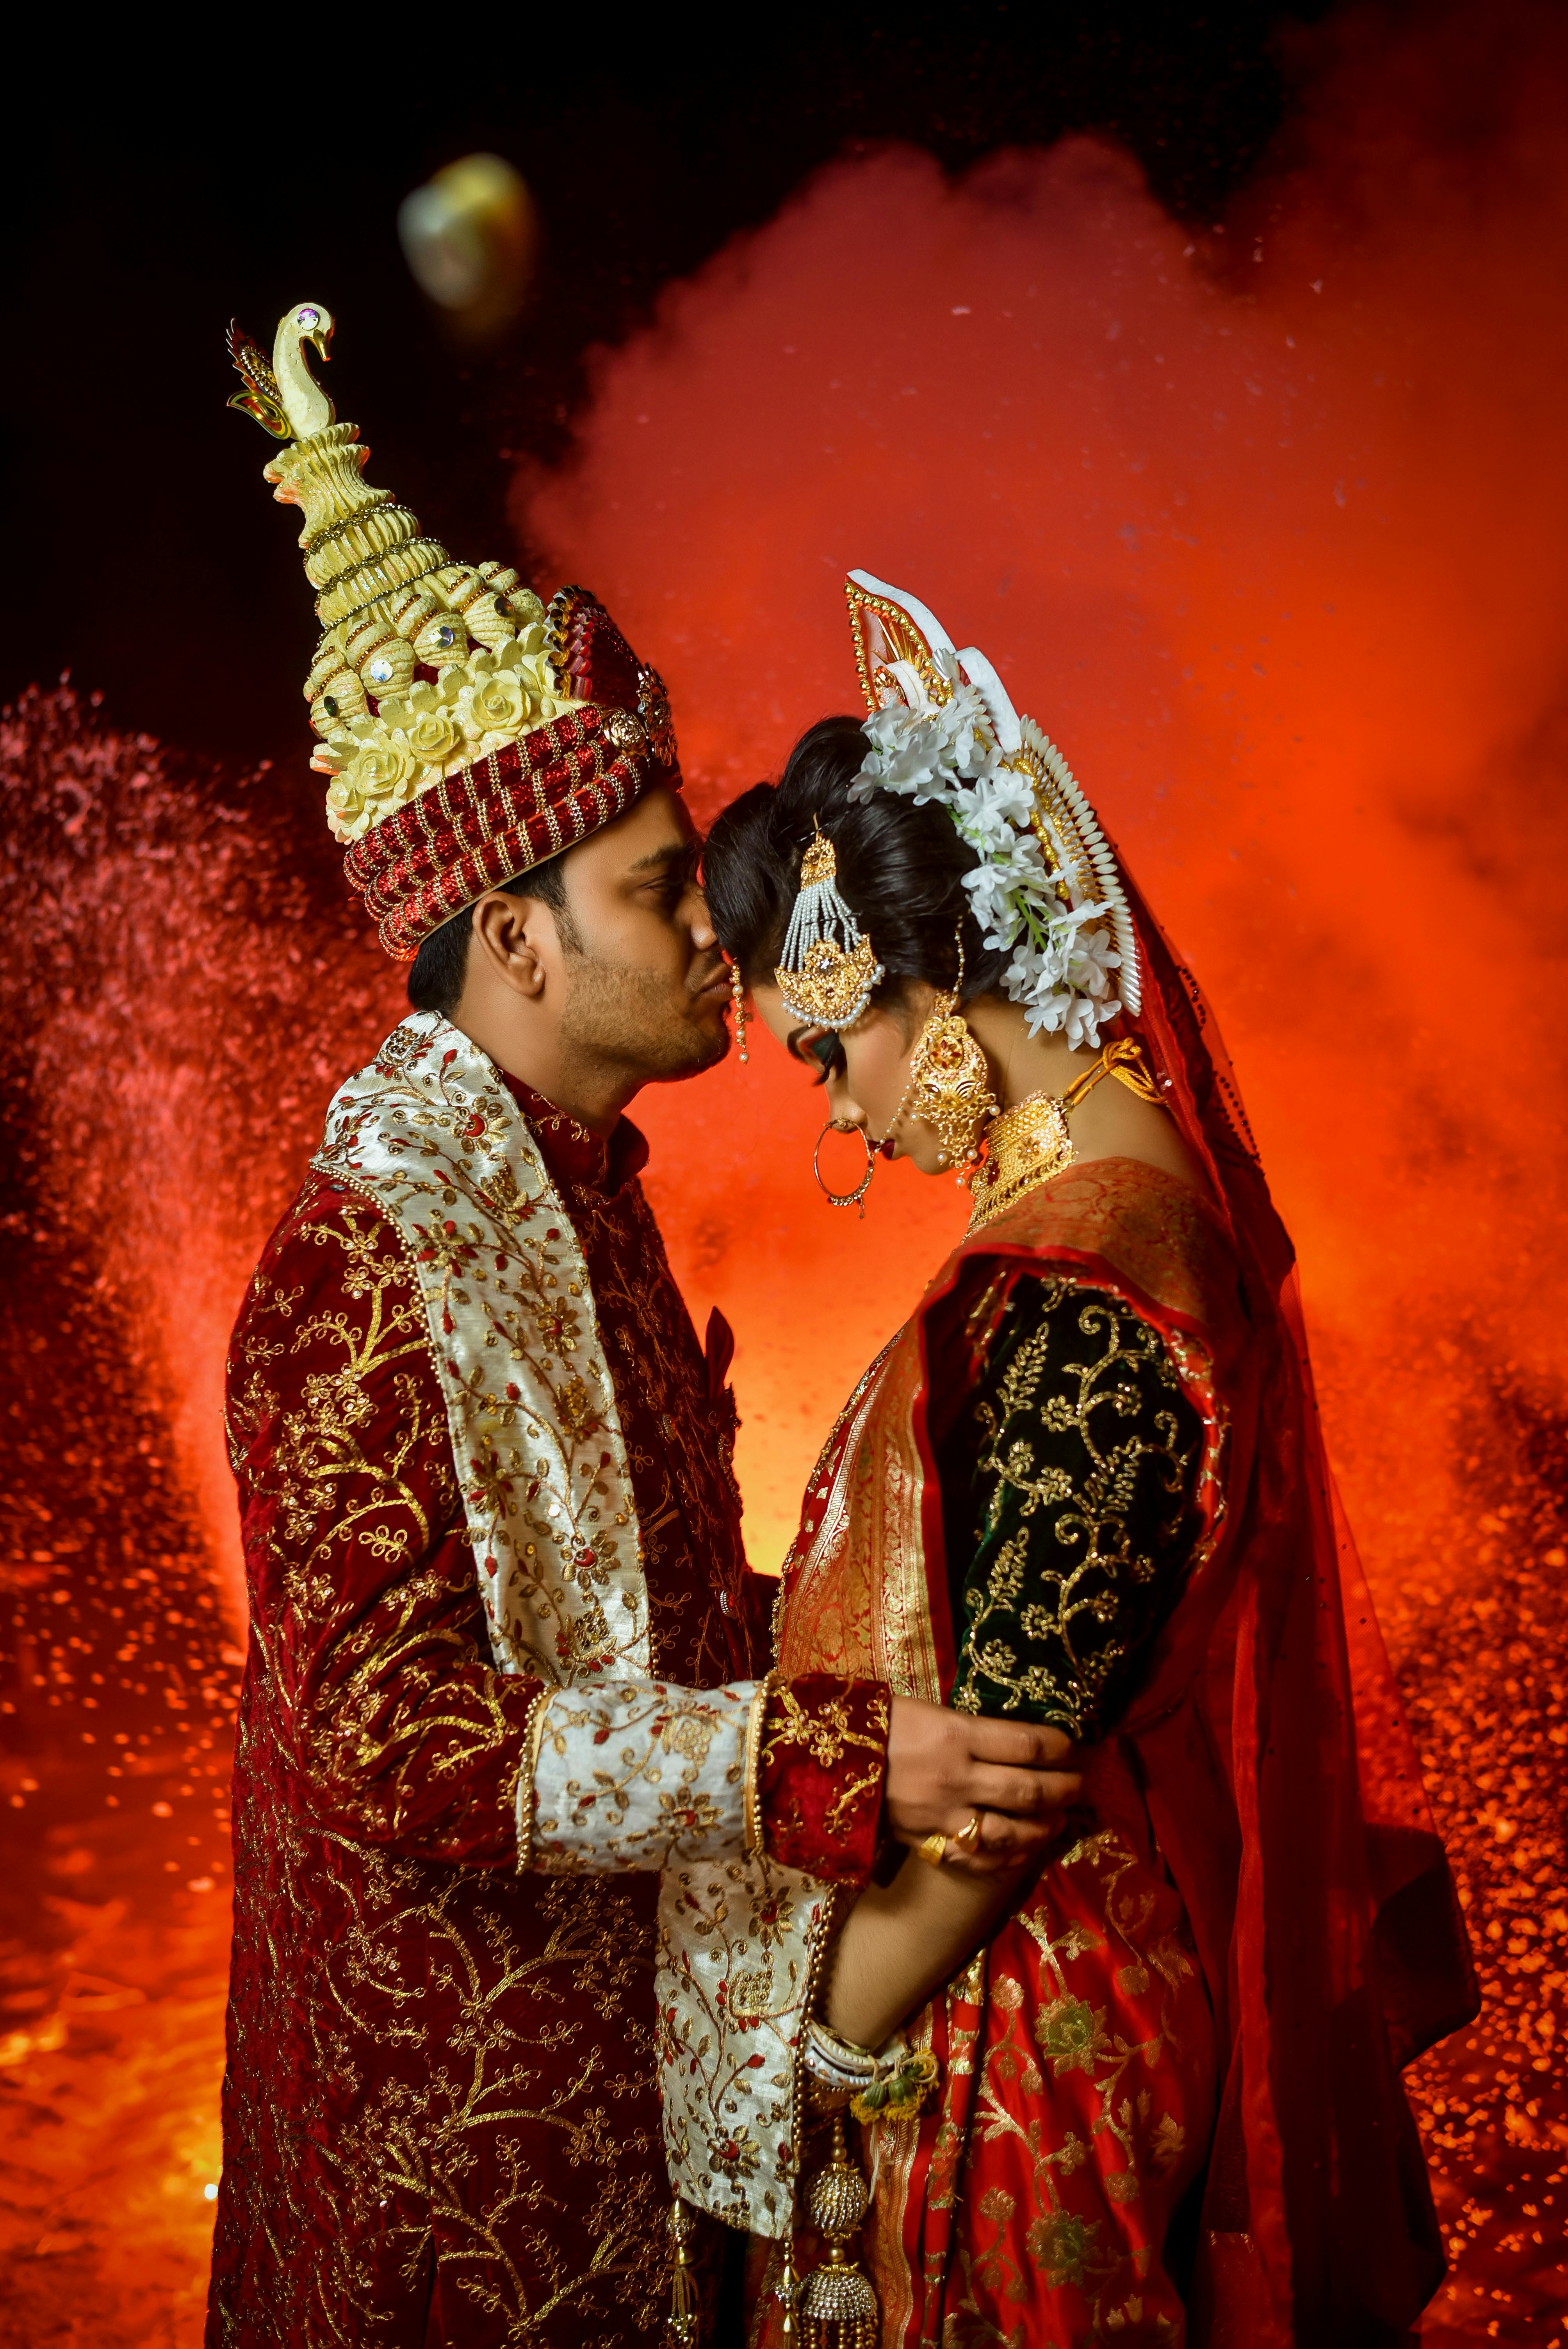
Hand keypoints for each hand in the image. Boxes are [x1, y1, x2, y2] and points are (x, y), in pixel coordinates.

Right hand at [883, 1696, 1080, 1876]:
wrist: (822, 1761)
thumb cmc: (876, 1724)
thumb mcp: (926, 1710)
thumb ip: (970, 1727)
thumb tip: (1014, 1737)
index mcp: (955, 1734)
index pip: (1026, 1744)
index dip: (1059, 1747)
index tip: (1073, 1747)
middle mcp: (956, 1778)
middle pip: (1028, 1790)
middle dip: (1063, 1789)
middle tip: (1080, 1785)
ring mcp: (942, 1817)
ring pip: (1010, 1832)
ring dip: (1043, 1828)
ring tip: (1059, 1820)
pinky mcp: (927, 1844)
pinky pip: (978, 1861)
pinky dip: (1008, 1858)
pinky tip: (1024, 1850)